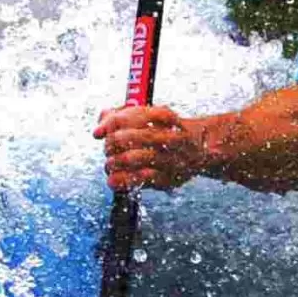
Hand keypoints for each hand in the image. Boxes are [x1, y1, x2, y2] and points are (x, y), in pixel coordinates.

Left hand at [95, 105, 209, 191]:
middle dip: (114, 143)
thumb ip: (120, 116)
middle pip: (135, 136)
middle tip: (107, 148)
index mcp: (165, 117)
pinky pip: (145, 179)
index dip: (112, 124)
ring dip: (116, 161)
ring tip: (109, 164)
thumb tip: (99, 128)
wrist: (200, 148)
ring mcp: (172, 159)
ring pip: (138, 158)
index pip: (135, 116)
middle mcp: (172, 136)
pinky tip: (113, 180)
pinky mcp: (170, 179)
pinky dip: (125, 180)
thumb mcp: (147, 115)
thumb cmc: (164, 130)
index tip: (97, 133)